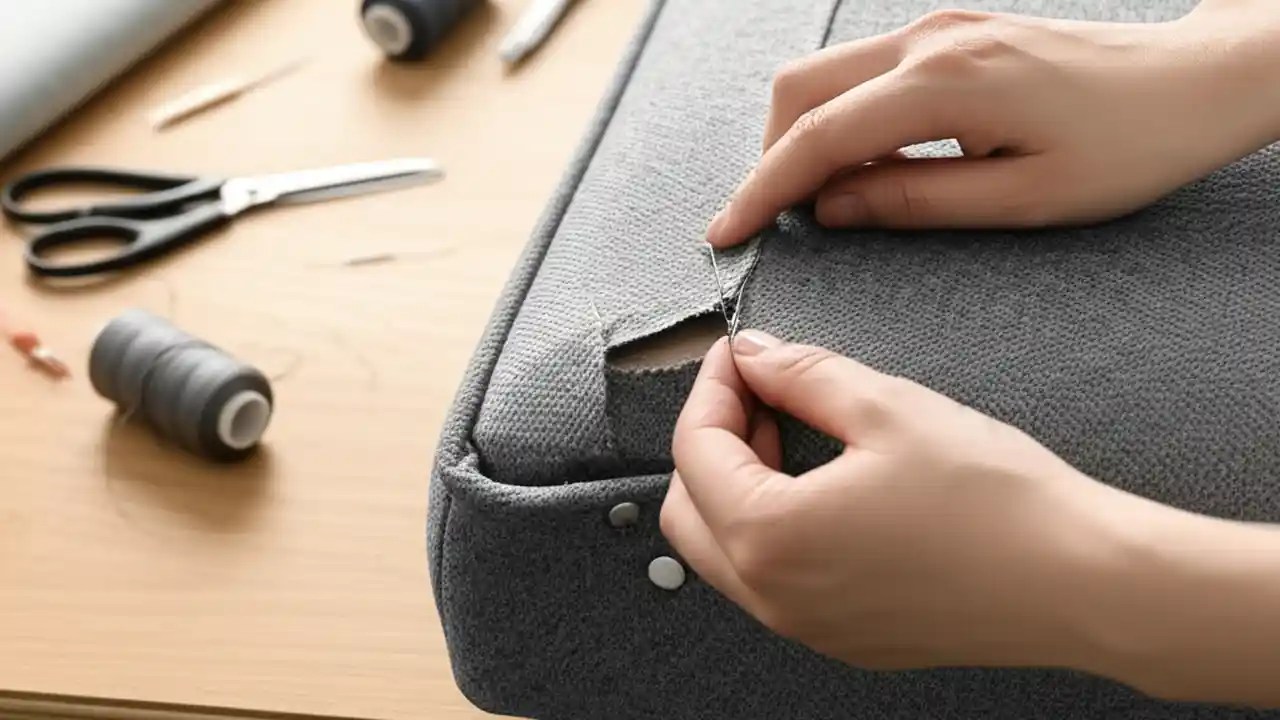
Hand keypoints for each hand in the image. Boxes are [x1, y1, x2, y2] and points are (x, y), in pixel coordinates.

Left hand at [664, 329, 1279, 707]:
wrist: (1081, 584)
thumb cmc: (995, 500)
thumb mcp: (887, 408)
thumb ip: (801, 374)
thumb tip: (753, 354)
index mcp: (769, 538)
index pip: (695, 451)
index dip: (712, 388)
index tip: (741, 352)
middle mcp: (773, 597)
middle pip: (690, 510)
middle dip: (711, 441)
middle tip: (760, 391)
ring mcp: (806, 626)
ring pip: (725, 551)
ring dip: (738, 485)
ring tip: (791, 431)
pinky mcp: (842, 637)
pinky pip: (772, 581)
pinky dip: (772, 527)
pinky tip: (821, 486)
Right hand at [706, 1, 1279, 246]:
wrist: (1191, 84)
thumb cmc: (1126, 148)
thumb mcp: (1018, 201)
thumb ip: (910, 202)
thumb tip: (829, 208)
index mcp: (943, 83)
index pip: (816, 137)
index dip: (761, 190)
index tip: (726, 233)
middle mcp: (928, 41)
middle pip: (799, 88)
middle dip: (772, 157)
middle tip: (781, 221)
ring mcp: (937, 28)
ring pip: (825, 74)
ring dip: (806, 136)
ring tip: (832, 201)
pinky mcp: (950, 33)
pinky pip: (865, 72)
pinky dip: (844, 118)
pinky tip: (871, 166)